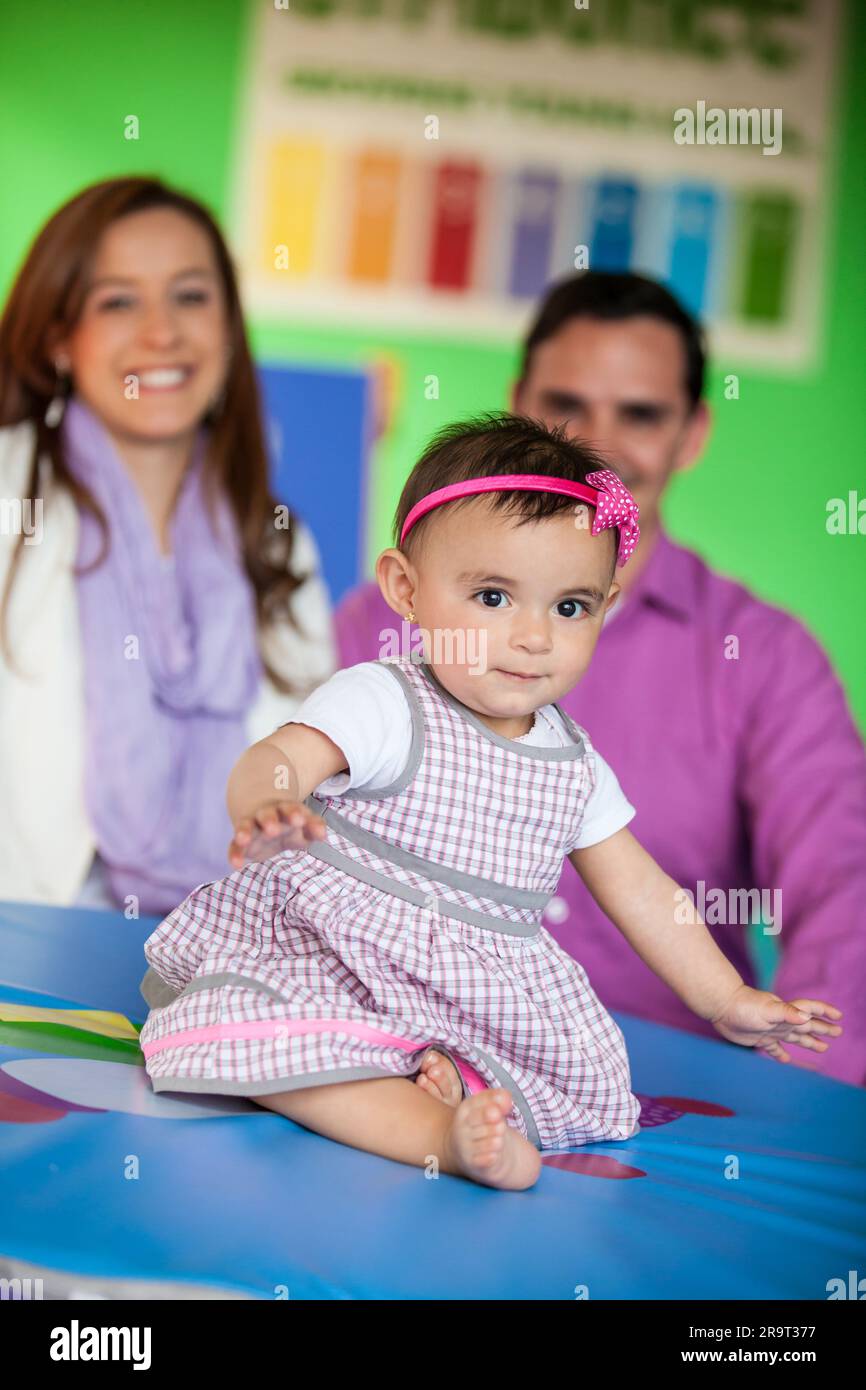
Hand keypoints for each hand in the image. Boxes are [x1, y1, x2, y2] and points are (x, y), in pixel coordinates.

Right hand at [228, 800, 326, 869]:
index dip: (294, 814)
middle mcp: (267, 815)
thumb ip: (314, 827)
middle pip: (267, 815)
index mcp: (285, 809)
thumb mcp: (304, 823)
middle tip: (273, 829)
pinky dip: (234, 853)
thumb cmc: (289, 821)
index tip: (300, 820)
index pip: (291, 809)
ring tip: (244, 839)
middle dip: (270, 820)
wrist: (264, 814)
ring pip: (247, 826)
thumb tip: (323, 834)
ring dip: (245, 832)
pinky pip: (234, 845)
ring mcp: (252, 827)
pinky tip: (236, 864)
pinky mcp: (241, 841)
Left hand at [710, 985, 842, 1062]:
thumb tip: (807, 1017)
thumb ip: (787, 1013)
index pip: (810, 1010)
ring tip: (823, 1048)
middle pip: (807, 1025)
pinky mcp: (759, 1039)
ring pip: (795, 1037)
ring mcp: (771, 1030)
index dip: (824, 1012)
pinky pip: (774, 1049)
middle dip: (822, 1029)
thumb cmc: (745, 1005)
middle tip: (837, 1033)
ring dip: (809, 1042)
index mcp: (787, 1012)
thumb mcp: (768, 1010)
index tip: (838, 1017)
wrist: (722, 1007)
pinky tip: (786, 1060)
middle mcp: (782, 1021)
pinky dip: (781, 1055)